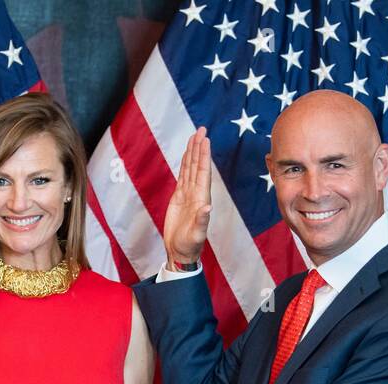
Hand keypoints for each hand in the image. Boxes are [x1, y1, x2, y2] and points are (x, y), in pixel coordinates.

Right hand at [164, 127, 211, 267]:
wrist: (180, 251)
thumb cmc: (190, 245)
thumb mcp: (196, 234)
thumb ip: (202, 221)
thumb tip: (207, 208)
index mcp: (202, 199)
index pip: (202, 173)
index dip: (203, 156)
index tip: (204, 140)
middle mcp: (197, 193)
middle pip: (197, 165)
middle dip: (199, 147)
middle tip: (201, 129)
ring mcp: (188, 194)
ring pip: (190, 168)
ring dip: (192, 152)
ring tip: (194, 135)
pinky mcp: (179, 197)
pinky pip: (183, 175)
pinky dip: (185, 163)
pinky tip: (186, 154)